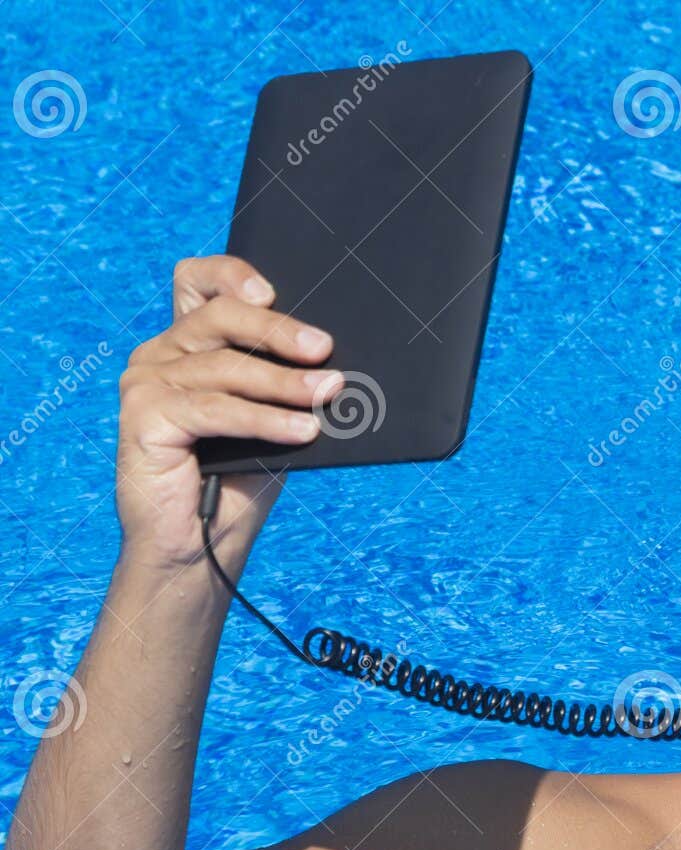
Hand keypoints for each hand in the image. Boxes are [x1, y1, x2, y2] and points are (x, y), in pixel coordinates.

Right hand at [114, 256, 342, 570]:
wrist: (199, 545)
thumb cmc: (237, 479)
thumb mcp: (273, 418)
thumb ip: (285, 381)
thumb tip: (338, 361)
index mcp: (188, 342)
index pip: (199, 281)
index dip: (233, 274)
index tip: (273, 292)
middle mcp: (160, 353)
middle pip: (220, 317)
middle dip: (279, 331)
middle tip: (325, 349)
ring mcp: (147, 381)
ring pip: (226, 367)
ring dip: (285, 383)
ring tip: (329, 394)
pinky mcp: (143, 414)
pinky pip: (216, 408)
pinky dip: (265, 419)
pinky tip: (302, 429)